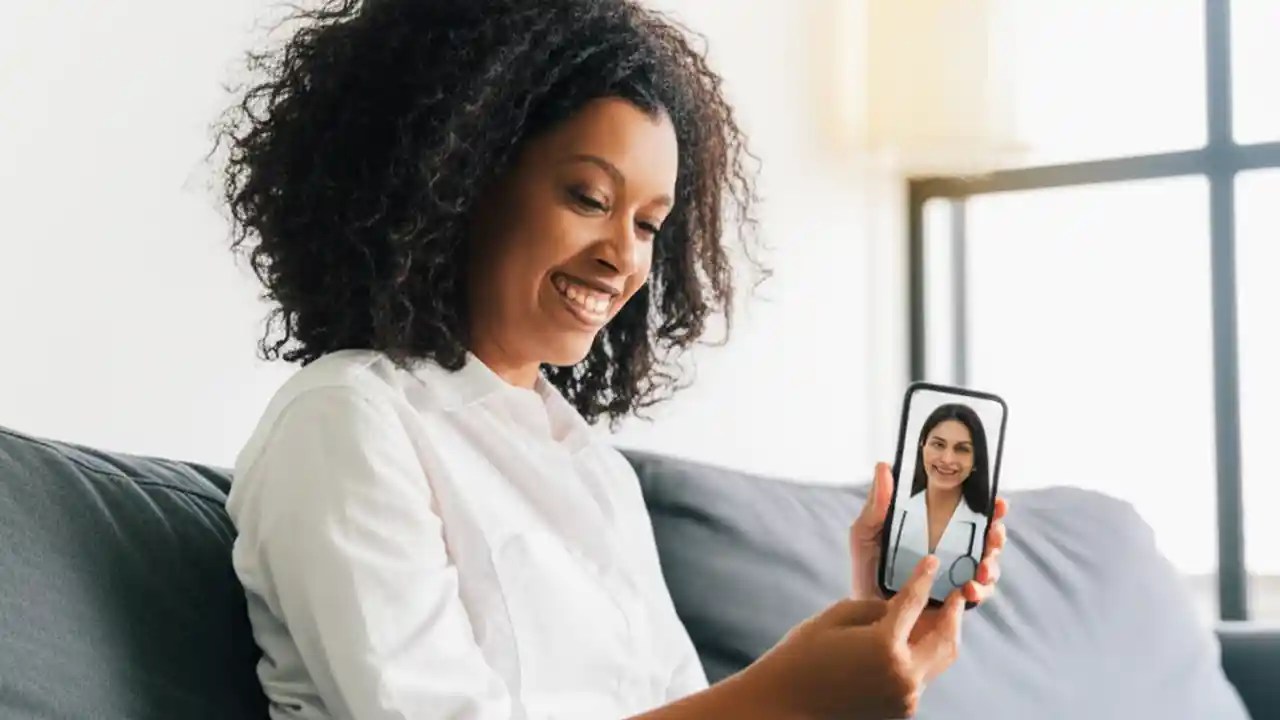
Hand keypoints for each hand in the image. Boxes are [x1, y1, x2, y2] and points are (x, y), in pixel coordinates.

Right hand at [746, 556, 964, 718]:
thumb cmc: (804, 654)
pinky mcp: (901, 710)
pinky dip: (922, 657)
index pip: (914, 602)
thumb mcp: (837, 617)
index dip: (924, 578)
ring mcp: (905, 697)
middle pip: (946, 638)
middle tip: (958, 592)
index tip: (933, 562)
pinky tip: (914, 643)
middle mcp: (903, 675)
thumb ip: (876, 609)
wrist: (786, 702)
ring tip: (943, 616)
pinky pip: (922, 678)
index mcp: (885, 645)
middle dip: (955, 612)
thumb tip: (899, 608)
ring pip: (939, 661)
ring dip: (942, 637)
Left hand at [850, 462, 1008, 604]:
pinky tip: (968, 590)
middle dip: (997, 535)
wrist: (864, 612)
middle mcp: (952, 550)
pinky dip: (979, 591)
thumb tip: (884, 466)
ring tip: (982, 568)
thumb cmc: (867, 568)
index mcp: (936, 529)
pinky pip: (976, 595)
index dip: (988, 505)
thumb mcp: (867, 533)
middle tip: (994, 533)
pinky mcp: (955, 602)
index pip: (968, 513)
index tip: (997, 500)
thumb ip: (877, 504)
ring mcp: (956, 576)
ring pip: (988, 566)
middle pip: (986, 538)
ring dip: (992, 565)